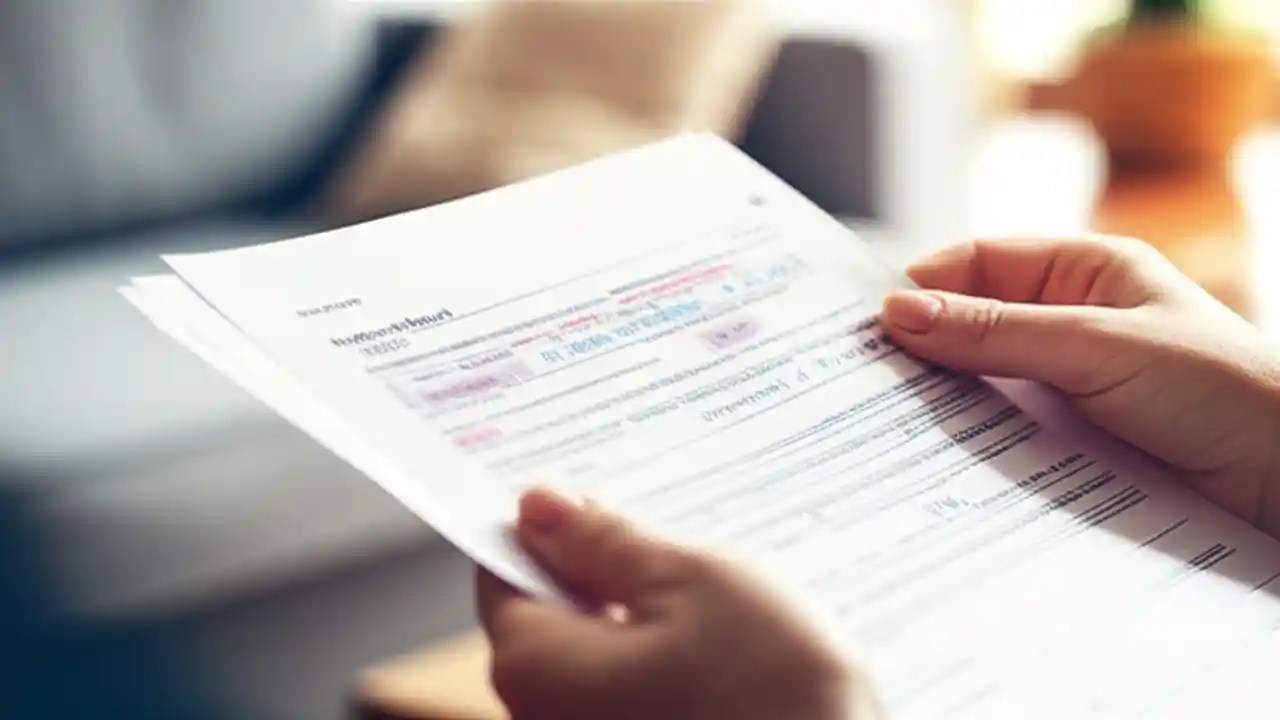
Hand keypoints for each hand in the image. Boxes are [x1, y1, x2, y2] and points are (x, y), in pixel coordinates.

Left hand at [476, 489, 877, 719]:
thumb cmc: (774, 698)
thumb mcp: (692, 583)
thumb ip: (606, 542)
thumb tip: (542, 507)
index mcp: (536, 667)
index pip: (502, 572)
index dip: (546, 526)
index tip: (591, 498)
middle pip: (551, 616)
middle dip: (604, 570)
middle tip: (677, 541)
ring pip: (598, 655)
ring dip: (644, 617)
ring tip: (719, 599)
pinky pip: (630, 695)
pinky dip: (666, 662)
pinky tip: (727, 651)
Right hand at [881, 236, 1279, 539]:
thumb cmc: (1223, 388)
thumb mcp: (1096, 345)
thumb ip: (995, 330)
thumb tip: (898, 312)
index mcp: (1086, 272)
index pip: (982, 262)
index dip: (926, 286)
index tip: (874, 324)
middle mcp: (1075, 322)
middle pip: (975, 324)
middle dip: (928, 348)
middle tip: (870, 378)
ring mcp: (1074, 383)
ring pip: (987, 383)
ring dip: (949, 402)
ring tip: (897, 425)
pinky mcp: (1076, 440)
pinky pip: (1007, 433)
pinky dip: (976, 444)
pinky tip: (947, 459)